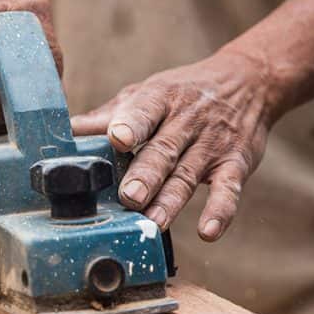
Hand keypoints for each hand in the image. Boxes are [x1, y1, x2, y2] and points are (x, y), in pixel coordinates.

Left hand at [71, 49, 288, 240]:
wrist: (248, 81)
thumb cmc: (185, 92)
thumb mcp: (148, 93)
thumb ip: (110, 115)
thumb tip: (65, 130)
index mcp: (160, 99)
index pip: (145, 110)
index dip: (132, 123)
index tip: (118, 137)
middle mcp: (187, 120)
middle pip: (164, 149)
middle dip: (147, 174)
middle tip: (130, 197)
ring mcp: (212, 144)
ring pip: (189, 174)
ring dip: (171, 201)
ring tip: (154, 223)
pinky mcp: (236, 163)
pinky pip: (229, 189)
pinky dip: (220, 211)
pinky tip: (208, 232)